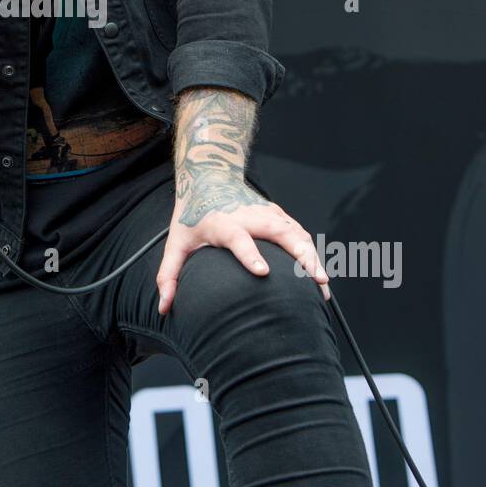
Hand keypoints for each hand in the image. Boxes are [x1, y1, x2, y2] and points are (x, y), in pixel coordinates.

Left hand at [155, 169, 329, 315]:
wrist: (209, 177)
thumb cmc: (191, 216)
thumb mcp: (175, 243)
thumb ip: (168, 275)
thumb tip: (164, 309)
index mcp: (223, 223)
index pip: (238, 238)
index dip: (250, 254)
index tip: (263, 272)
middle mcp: (249, 216)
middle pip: (280, 232)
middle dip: (300, 255)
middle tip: (316, 280)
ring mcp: (267, 213)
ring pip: (296, 233)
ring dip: (312, 257)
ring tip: (323, 285)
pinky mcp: (278, 215)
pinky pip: (299, 233)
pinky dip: (311, 251)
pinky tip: (318, 275)